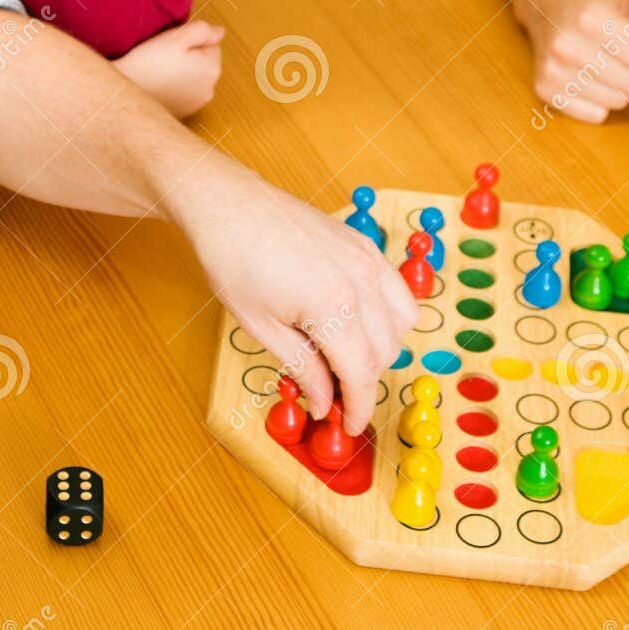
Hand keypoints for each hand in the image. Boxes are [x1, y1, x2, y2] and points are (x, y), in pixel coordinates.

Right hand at [113, 20, 224, 117]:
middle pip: (204, 62)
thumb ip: (203, 31)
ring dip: (182, 72)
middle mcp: (210, 89)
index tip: (172, 45)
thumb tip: (219, 32)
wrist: (124, 93)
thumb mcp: (177, 37)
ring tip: (160, 71)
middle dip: (189, 57)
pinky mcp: (183, 113)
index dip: (191, 40)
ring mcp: (196, 104)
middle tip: (164, 57)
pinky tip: (159, 85)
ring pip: (194, 78)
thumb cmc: (149, 63)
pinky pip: (183, 93)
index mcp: (212, 68)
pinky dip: (175, 88)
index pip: (211, 44)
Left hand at [171, 158, 418, 433]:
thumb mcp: (261, 326)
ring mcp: (368, 258)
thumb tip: (325, 402)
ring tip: (343, 357)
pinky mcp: (365, 243)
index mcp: (334, 306)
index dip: (359, 408)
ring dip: (380, 349)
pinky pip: (397, 290)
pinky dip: (387, 315)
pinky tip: (355, 322)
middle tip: (334, 394)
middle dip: (364, 381)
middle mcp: (361, 281)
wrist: (227, 203)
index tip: (350, 426)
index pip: (362, 374)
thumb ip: (303, 367)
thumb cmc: (233, 259)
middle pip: (385, 353)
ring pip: (402, 323)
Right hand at [520, 0, 628, 122]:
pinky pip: (595, 115)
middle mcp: (567, 46)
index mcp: (593, 17)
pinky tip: (594, 76)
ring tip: (613, 63)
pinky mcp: (545, 89)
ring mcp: (553, 70)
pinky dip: (601, 100)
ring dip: (622, 86)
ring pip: (617, 102)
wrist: (547, 2)